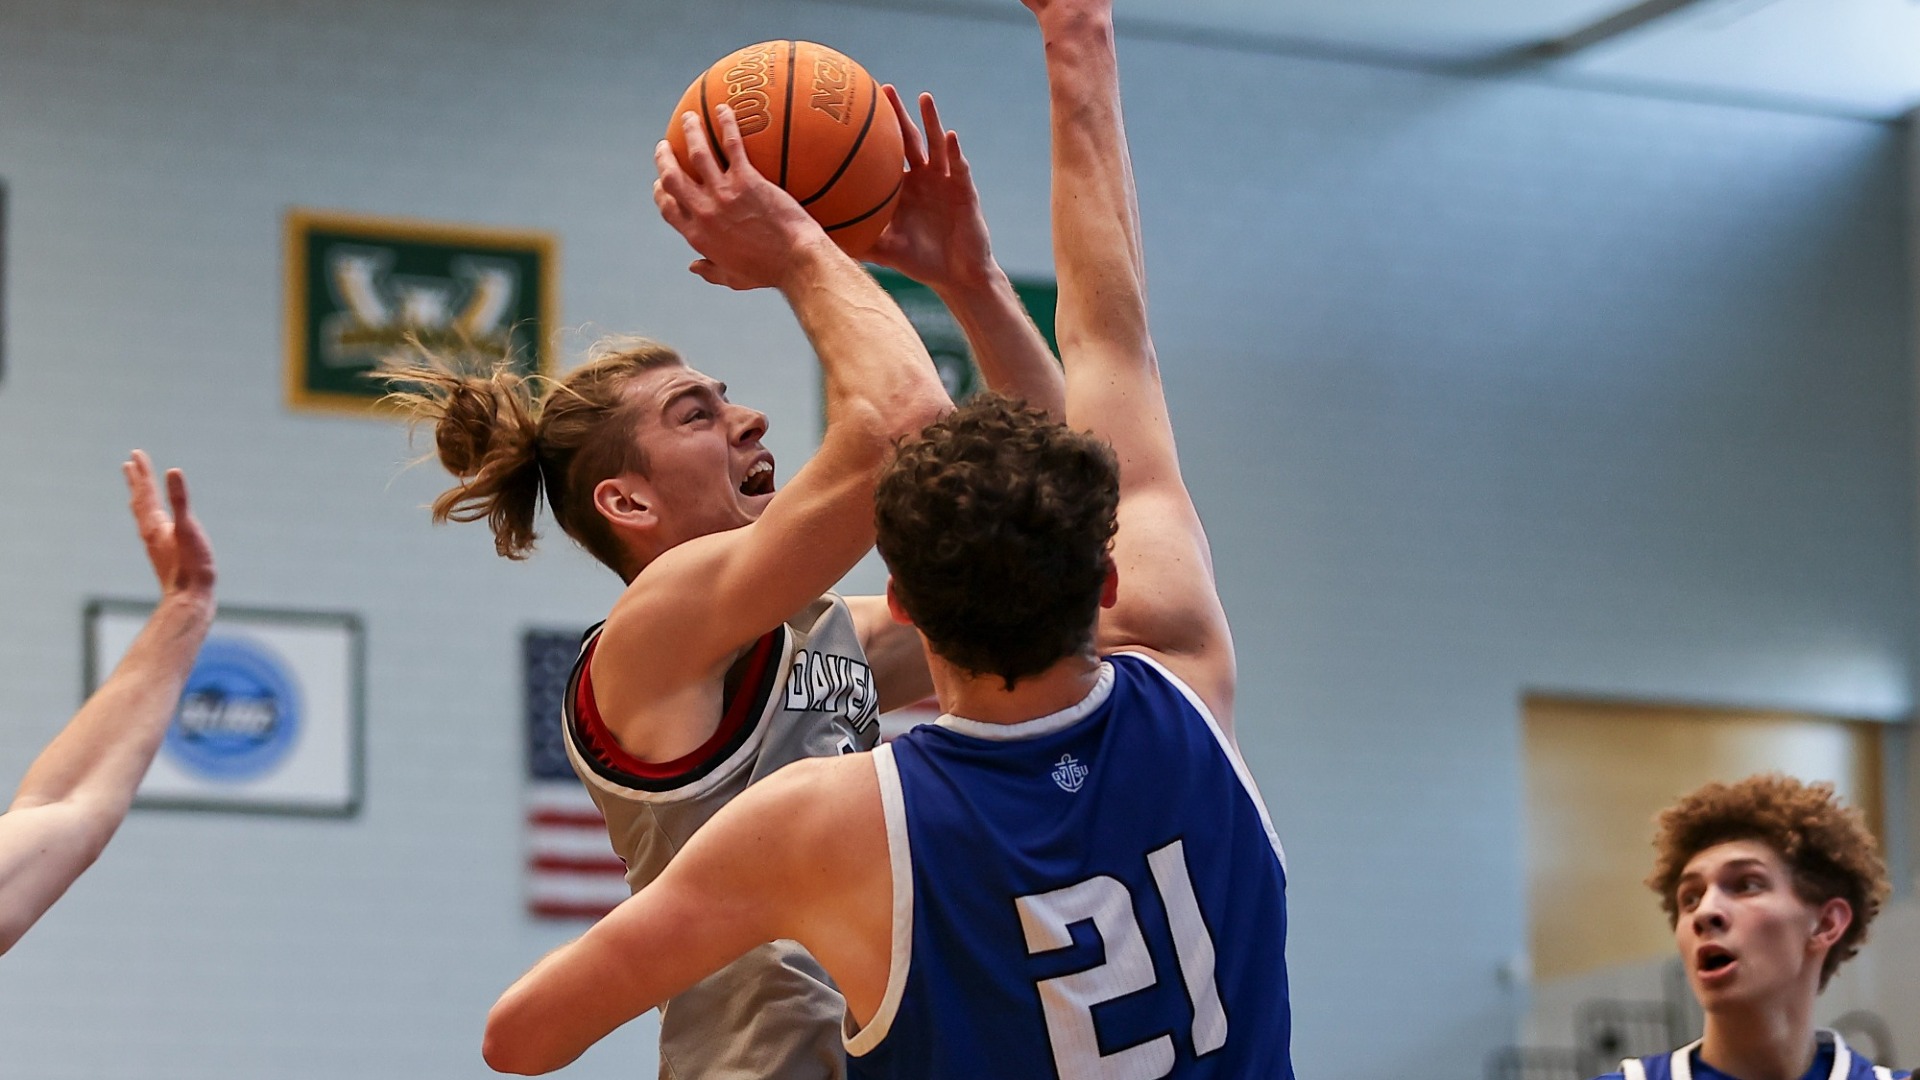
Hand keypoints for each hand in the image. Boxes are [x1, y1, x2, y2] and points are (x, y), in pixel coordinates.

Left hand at [123, 451, 214, 600]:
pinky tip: (157, 524)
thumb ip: (180, 500)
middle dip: (137, 483)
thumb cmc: (191, 565)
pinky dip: (151, 517)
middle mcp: (151, 533)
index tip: (136, 454)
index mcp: (155, 525)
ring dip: (141, 499)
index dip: (143, 473)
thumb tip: (173, 471)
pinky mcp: (166, 554)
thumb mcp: (188, 528)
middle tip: (130, 465)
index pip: (146, 493)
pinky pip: (153, 528)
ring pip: (144, 516)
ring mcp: (157, 544)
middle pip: (140, 502)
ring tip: (138, 490)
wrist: (189, 599)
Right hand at [653, 106, 828, 290]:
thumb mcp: (733, 278)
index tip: (662, 182)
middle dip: (664, 158)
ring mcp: (724, 195)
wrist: (796, 262)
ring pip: (697, 154)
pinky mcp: (747, 181)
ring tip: (690, 117)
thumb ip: (711, 271)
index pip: (668, 208)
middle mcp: (704, 212)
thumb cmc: (769, 272)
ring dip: (690, 132)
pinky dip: (725, 123)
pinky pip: (732, 144)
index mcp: (698, 235)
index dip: (661, 192)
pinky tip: (725, 108)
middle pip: (673, 177)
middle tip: (666, 145)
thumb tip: (693, 267)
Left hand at [864, 88, 997, 293]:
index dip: (873, 134)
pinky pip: (959, 167)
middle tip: (883, 87)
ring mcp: (944, 181)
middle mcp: (922, 178)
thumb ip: (858, 242)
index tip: (853, 112)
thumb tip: (820, 242)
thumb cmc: (921, 263)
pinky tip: (950, 136)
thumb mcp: (886, 251)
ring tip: (924, 97)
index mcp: (901, 188)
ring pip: (935, 144)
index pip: (884, 155)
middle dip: (897, 114)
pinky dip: (954, 151)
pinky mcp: (964, 190)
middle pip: (908, 140)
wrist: (958, 275)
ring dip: (931, 120)